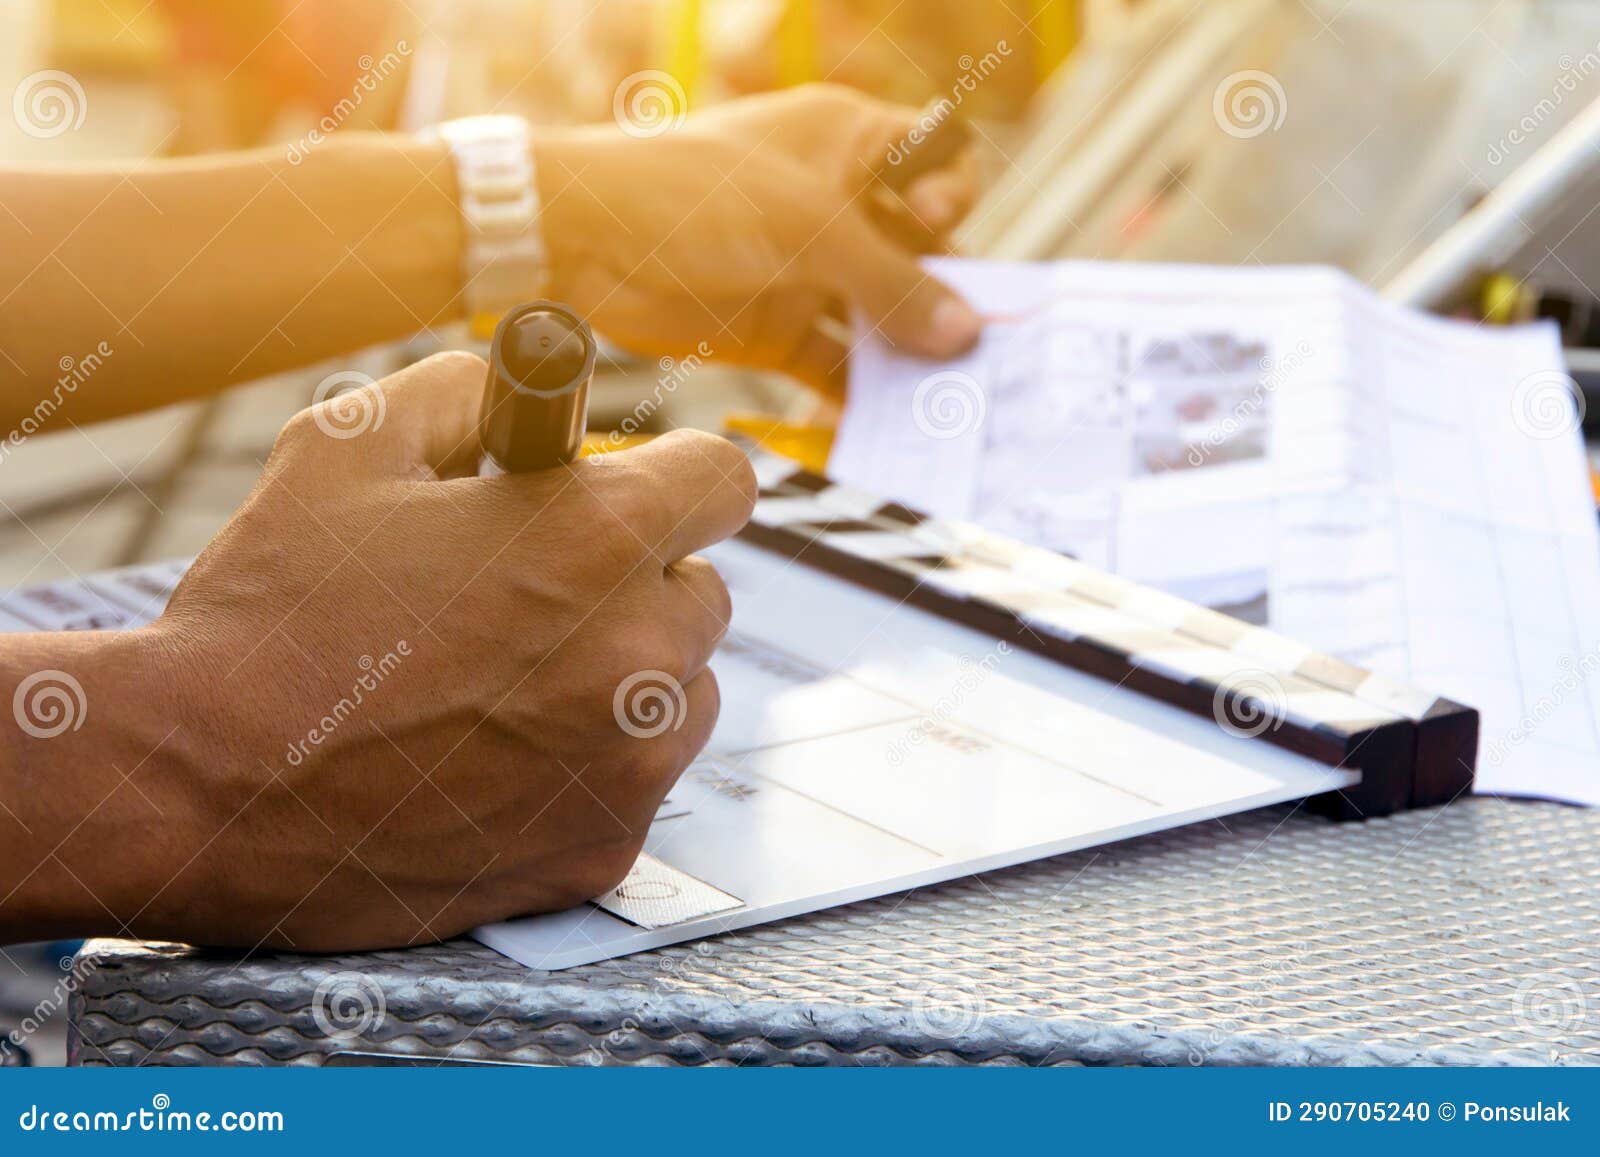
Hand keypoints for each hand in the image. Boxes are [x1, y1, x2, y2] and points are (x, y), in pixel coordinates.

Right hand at [22, 353, 753, 950]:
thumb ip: (467, 392)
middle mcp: (641, 655)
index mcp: (596, 537)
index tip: (634, 491)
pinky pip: (634, 780)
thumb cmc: (272, 608)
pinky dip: (588, 766)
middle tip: (535, 596)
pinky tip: (490, 761)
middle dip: (636, 580)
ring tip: (505, 684)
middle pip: (701, 591)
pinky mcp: (606, 847)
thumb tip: (530, 396)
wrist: (199, 788)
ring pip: (683, 692)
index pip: (722, 478)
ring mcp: (631, 764)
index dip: (673, 475)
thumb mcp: (348, 443)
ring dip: (626, 676)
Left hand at [536, 84, 983, 395]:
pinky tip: (884, 425)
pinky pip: (835, 365)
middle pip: (920, 251)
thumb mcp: (808, 230)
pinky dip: (858, 394)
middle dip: (948, 296)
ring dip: (910, 354)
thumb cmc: (694, 197)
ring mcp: (807, 270)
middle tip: (974, 346)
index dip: (952, 191)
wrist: (583, 241)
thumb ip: (890, 282)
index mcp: (848, 143)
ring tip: (943, 399)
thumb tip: (965, 332)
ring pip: (881, 316)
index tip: (935, 223)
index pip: (936, 156)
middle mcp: (837, 205)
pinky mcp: (776, 328)